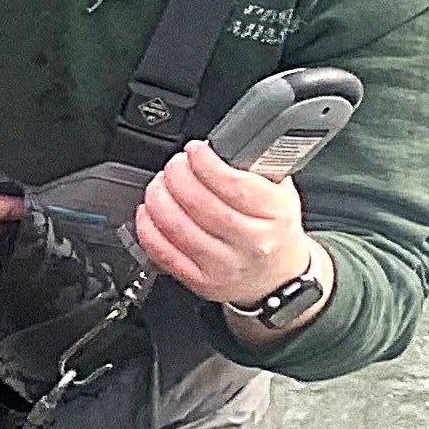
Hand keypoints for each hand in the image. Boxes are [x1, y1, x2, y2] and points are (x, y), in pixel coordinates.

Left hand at [135, 141, 313, 306]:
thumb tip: (218, 147)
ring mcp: (225, 265)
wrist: (280, 278)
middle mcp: (251, 243)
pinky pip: (164, 252)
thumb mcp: (281, 195)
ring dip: (158, 198)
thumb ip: (255, 169)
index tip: (194, 150)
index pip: (233, 185)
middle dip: (177, 176)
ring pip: (177, 226)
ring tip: (159, 184)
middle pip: (200, 203)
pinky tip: (148, 211)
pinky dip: (148, 228)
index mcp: (275, 216)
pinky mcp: (202, 281)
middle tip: (174, 165)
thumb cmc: (275, 231)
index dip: (205, 163)